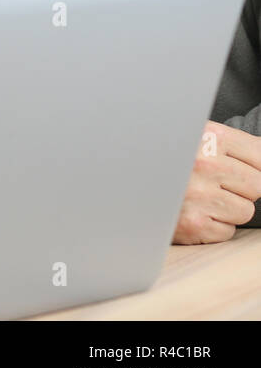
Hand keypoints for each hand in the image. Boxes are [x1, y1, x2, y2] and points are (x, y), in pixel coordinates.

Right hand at [172, 121, 260, 243]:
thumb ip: (233, 145)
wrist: (120, 176)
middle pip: (257, 185)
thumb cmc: (160, 155)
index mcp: (208, 136)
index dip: (252, 165)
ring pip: (245, 210)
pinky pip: (227, 231)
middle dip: (241, 188)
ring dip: (227, 208)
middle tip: (214, 182)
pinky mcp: (192, 224)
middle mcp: (204, 164)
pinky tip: (192, 211)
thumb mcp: (193, 135)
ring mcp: (198, 195)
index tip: (237, 168)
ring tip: (200, 196)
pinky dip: (213, 225)